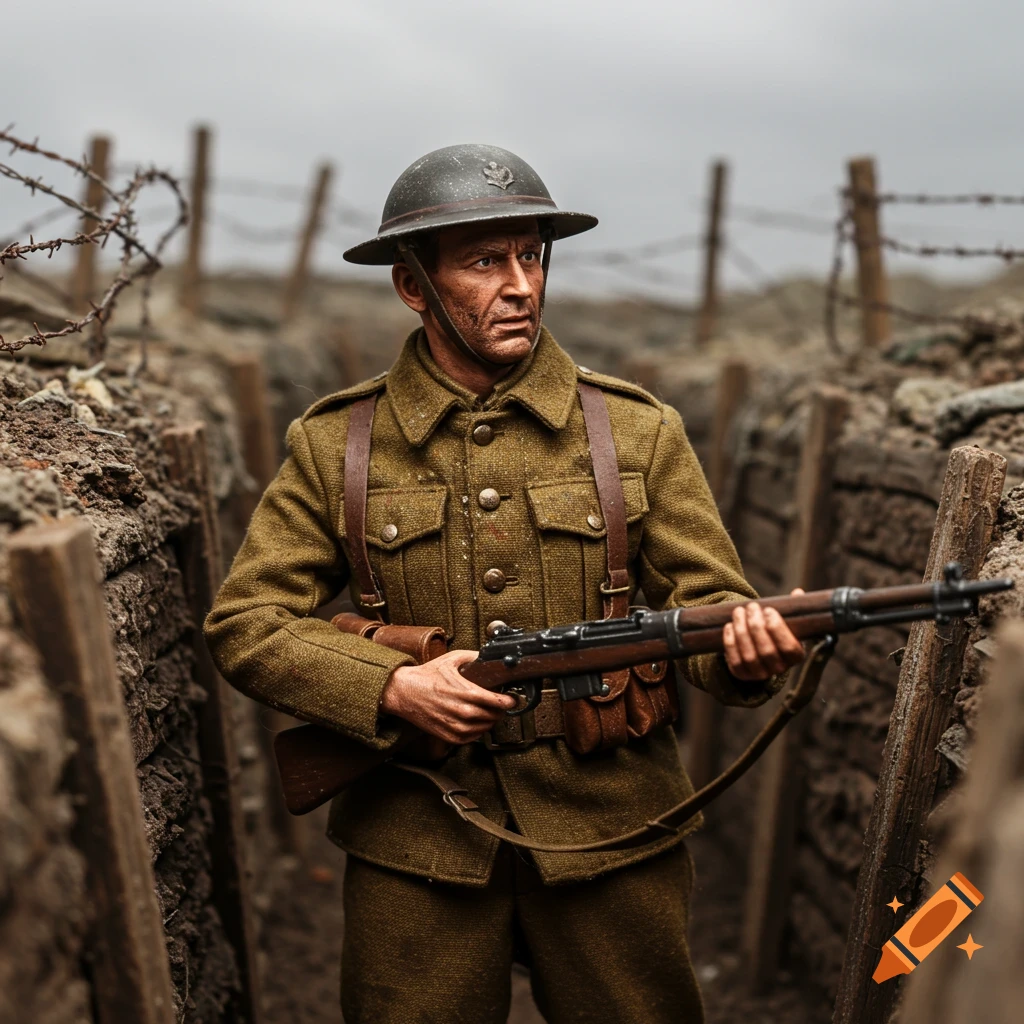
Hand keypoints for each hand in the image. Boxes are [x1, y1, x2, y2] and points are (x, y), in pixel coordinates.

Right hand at [379, 649, 517, 743]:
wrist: (403, 692)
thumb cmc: (425, 676)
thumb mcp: (451, 659)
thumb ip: (472, 656)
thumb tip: (487, 656)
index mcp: (467, 693)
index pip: (498, 702)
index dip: (509, 701)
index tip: (512, 698)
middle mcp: (463, 712)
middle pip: (495, 716)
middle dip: (500, 709)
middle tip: (500, 703)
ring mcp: (456, 726)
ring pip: (485, 728)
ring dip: (490, 720)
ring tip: (488, 711)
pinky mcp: (449, 736)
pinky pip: (473, 737)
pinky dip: (478, 730)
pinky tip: (475, 721)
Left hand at [722, 589, 806, 680]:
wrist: (759, 648)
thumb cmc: (777, 629)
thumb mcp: (789, 620)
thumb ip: (795, 607)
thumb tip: (798, 593)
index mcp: (796, 656)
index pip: (789, 647)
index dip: (777, 628)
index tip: (769, 610)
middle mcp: (779, 668)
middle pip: (766, 651)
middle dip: (756, 626)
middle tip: (751, 607)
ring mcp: (760, 674)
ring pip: (749, 656)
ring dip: (741, 630)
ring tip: (738, 611)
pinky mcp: (742, 674)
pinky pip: (735, 660)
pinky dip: (730, 642)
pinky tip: (730, 625)